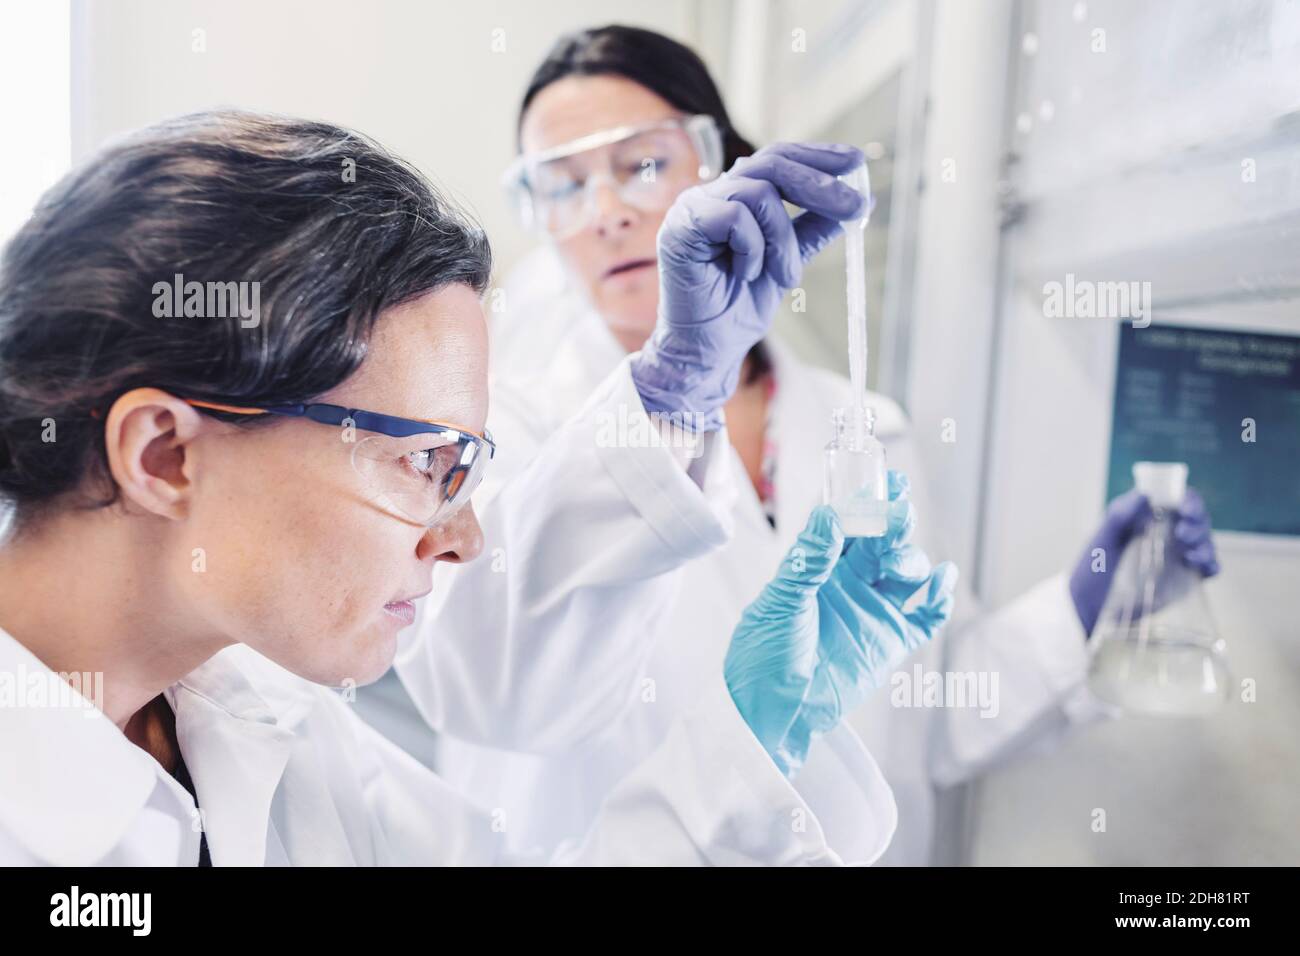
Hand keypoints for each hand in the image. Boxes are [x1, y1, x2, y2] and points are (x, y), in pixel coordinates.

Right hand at [630, 143, 867, 430]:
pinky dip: (753, 248)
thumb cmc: (738, 308)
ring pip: (758, 193)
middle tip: (854, 207)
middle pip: (771, 163)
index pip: (777, 158)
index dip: (817, 156)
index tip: (856, 162)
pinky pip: (733, 217)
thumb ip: (812, 229)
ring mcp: (693, 208)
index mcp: (733, 196)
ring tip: (786, 276)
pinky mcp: (681, 228)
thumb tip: (858, 200)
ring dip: (784, 239)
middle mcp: (711, 194)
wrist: (708, 349)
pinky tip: (746, 274)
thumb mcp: (789, 260)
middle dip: (818, 184)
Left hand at [724, 472, 957, 776]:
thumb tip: (828, 513)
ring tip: (901, 563)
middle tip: (900, 511)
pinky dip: (938, 597)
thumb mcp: (780, 603)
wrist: (772, 714)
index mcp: (817, 567)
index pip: (847, 524)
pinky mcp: (890, 642)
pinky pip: (925, 615)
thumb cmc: (763, 656)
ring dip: (911, 560)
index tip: (884, 479)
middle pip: (882, 542)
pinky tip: (942, 579)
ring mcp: (872, 610)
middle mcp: (848, 583)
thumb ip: (809, 560)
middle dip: (894, 523)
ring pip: (906, 572)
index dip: (866, 501)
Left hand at [1068, 487, 1220, 636]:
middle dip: (1197, 523)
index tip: (1184, 508)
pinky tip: (1202, 567)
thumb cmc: (1093, 566)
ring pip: (1204, 543)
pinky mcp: (1183, 578)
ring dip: (1204, 545)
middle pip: (1197, 520)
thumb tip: (1145, 494)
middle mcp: (1167, 533)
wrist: (1090, 604)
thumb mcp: (1103, 539)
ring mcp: (1177, 555)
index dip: (1188, 500)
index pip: (1178, 499)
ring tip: (1189, 555)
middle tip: (1182, 534)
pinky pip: (1207, 568)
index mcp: (1149, 516)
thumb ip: (1121, 516)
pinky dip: (1211, 565)